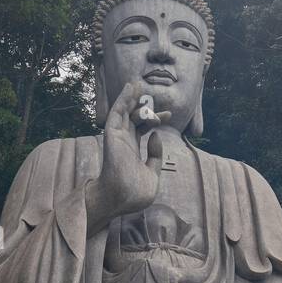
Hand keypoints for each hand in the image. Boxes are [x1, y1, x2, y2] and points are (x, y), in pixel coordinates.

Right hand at [85, 82, 170, 230]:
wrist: (123, 199)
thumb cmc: (134, 193)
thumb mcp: (153, 174)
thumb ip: (155, 155)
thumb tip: (157, 136)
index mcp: (132, 151)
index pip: (143, 130)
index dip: (155, 120)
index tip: (169, 115)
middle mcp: (124, 142)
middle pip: (134, 119)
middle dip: (146, 108)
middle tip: (157, 99)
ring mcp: (118, 138)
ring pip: (124, 112)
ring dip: (131, 98)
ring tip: (138, 83)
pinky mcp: (112, 134)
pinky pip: (117, 112)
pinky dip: (123, 99)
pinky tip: (130, 88)